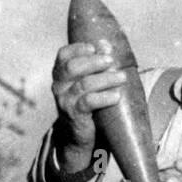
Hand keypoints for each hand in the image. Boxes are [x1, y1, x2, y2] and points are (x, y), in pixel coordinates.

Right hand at [50, 40, 127, 169]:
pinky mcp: (74, 115)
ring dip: (105, 78)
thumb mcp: (87, 83)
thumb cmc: (87, 104)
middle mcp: (59, 87)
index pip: (63, 55)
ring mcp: (65, 101)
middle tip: (111, 60)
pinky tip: (116, 96)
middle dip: (94, 61)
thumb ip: (95, 66)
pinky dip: (104, 97)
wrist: (78, 136)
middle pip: (73, 67)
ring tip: (122, 77)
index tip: (94, 47)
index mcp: (60, 75)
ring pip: (84, 84)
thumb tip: (106, 45)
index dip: (78, 48)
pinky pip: (88, 102)